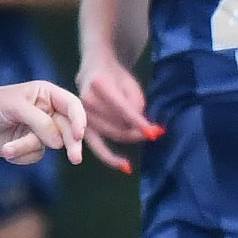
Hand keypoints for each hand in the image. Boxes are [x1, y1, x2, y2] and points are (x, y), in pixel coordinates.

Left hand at [0, 81, 85, 166]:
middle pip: (68, 130)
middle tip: (75, 158)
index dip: (79, 120)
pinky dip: (20, 154)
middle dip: (70, 144)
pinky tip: (5, 149)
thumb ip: (40, 123)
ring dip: (26, 148)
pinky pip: (35, 155)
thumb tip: (60, 143)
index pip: (72, 106)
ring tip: (7, 149)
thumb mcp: (16, 108)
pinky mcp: (30, 146)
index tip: (78, 134)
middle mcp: (47, 111)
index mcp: (47, 94)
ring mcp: (39, 130)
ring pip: (48, 146)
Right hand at [76, 54, 162, 173]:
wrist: (94, 70)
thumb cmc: (116, 77)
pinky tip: (127, 167)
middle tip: (156, 132)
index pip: (122, 108)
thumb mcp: (130, 84)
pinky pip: (97, 147)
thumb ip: (134, 105)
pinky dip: (112, 158)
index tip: (154, 132)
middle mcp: (85, 101)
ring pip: (112, 134)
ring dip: (131, 137)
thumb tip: (140, 127)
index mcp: (99, 84)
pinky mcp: (81, 128)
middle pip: (117, 124)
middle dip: (138, 131)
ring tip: (147, 135)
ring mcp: (81, 116)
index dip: (139, 122)